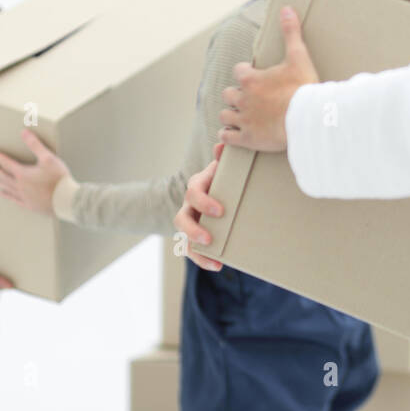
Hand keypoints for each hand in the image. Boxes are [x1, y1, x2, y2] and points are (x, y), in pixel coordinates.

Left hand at [0, 129, 70, 215]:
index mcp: (23, 174)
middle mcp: (20, 185)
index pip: (7, 163)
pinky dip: (8, 195)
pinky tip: (4, 194)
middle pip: (3, 176)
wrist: (66, 200)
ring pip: (7, 187)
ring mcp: (24, 196)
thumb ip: (35, 145)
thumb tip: (24, 133)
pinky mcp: (30, 204)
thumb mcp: (48, 158)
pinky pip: (14, 199)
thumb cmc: (58, 179)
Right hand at [175, 143, 225, 271]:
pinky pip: (193, 250)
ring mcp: (191, 221)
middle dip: (193, 230)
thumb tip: (223, 145)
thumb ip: (224, 157)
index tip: (221, 211)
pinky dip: (203, 258)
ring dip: (196, 250)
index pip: (193, 192)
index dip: (204, 202)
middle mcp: (190, 204)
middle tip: (209, 238)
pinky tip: (218, 265)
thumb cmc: (228, 176)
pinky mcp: (195, 235)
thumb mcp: (227, 166)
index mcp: (197, 185)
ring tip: (214, 260)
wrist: (228, 187)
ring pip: (183, 238)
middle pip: (182, 218)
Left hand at [218, 6, 317, 150]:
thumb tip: (286, 9)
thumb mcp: (299, 57)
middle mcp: (243, 98)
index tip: (254, 77)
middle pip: (228, 94)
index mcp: (251, 79)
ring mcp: (243, 119)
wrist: (308, 119)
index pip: (239, 72)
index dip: (246, 74)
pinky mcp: (247, 138)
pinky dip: (228, 135)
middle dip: (236, 95)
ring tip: (240, 116)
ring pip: (225, 115)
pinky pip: (227, 136)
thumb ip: (291, 32)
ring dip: (230, 115)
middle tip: (248, 98)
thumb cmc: (303, 88)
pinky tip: (233, 134)